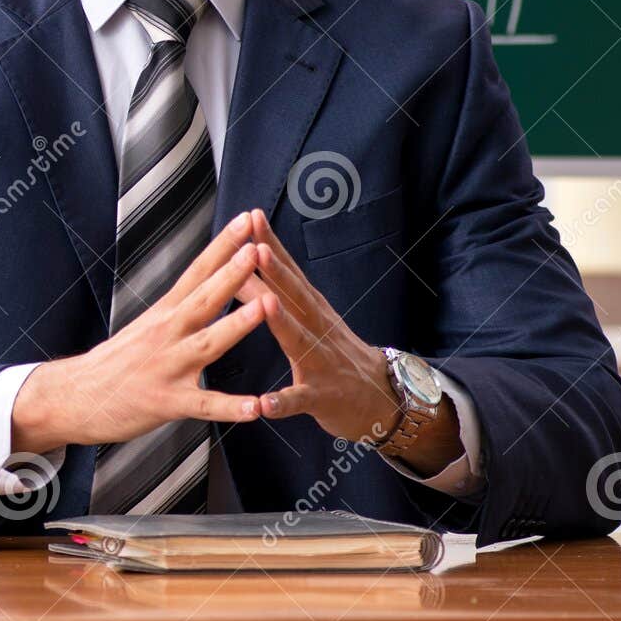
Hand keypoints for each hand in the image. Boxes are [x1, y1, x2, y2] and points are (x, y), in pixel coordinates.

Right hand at [12, 211, 279, 450]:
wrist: (74, 396)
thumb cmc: (114, 362)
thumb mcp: (145, 324)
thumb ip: (178, 307)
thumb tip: (207, 282)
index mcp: (164, 313)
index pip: (197, 272)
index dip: (222, 246)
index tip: (245, 220)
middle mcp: (166, 333)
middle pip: (204, 298)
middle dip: (232, 272)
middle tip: (257, 246)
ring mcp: (167, 366)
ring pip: (208, 343)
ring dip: (237, 324)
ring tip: (265, 307)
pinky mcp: (166, 401)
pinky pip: (204, 405)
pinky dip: (230, 406)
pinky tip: (255, 407)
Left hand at [247, 209, 400, 444]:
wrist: (382, 398)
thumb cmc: (332, 351)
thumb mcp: (306, 317)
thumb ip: (272, 291)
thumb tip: (238, 262)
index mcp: (310, 308)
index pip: (288, 270)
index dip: (270, 244)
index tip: (251, 216)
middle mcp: (318, 328)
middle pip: (295, 295)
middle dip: (275, 270)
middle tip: (254, 246)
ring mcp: (321, 362)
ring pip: (299, 339)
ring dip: (282, 322)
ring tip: (264, 303)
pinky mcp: (321, 397)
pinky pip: (299, 401)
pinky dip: (282, 402)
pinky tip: (263, 404)